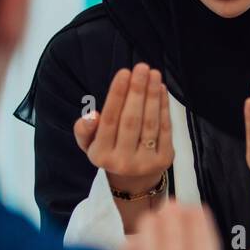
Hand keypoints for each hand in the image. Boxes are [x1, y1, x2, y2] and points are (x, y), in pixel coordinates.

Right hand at [73, 63, 173, 195]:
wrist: (133, 181)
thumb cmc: (108, 152)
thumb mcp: (89, 144)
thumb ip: (84, 130)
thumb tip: (93, 115)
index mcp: (100, 155)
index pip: (109, 121)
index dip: (117, 95)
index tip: (124, 72)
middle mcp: (122, 162)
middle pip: (131, 120)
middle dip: (137, 91)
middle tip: (141, 67)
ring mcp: (145, 162)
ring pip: (150, 123)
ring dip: (153, 96)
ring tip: (154, 74)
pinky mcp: (164, 160)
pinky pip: (165, 129)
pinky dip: (163, 108)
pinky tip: (161, 90)